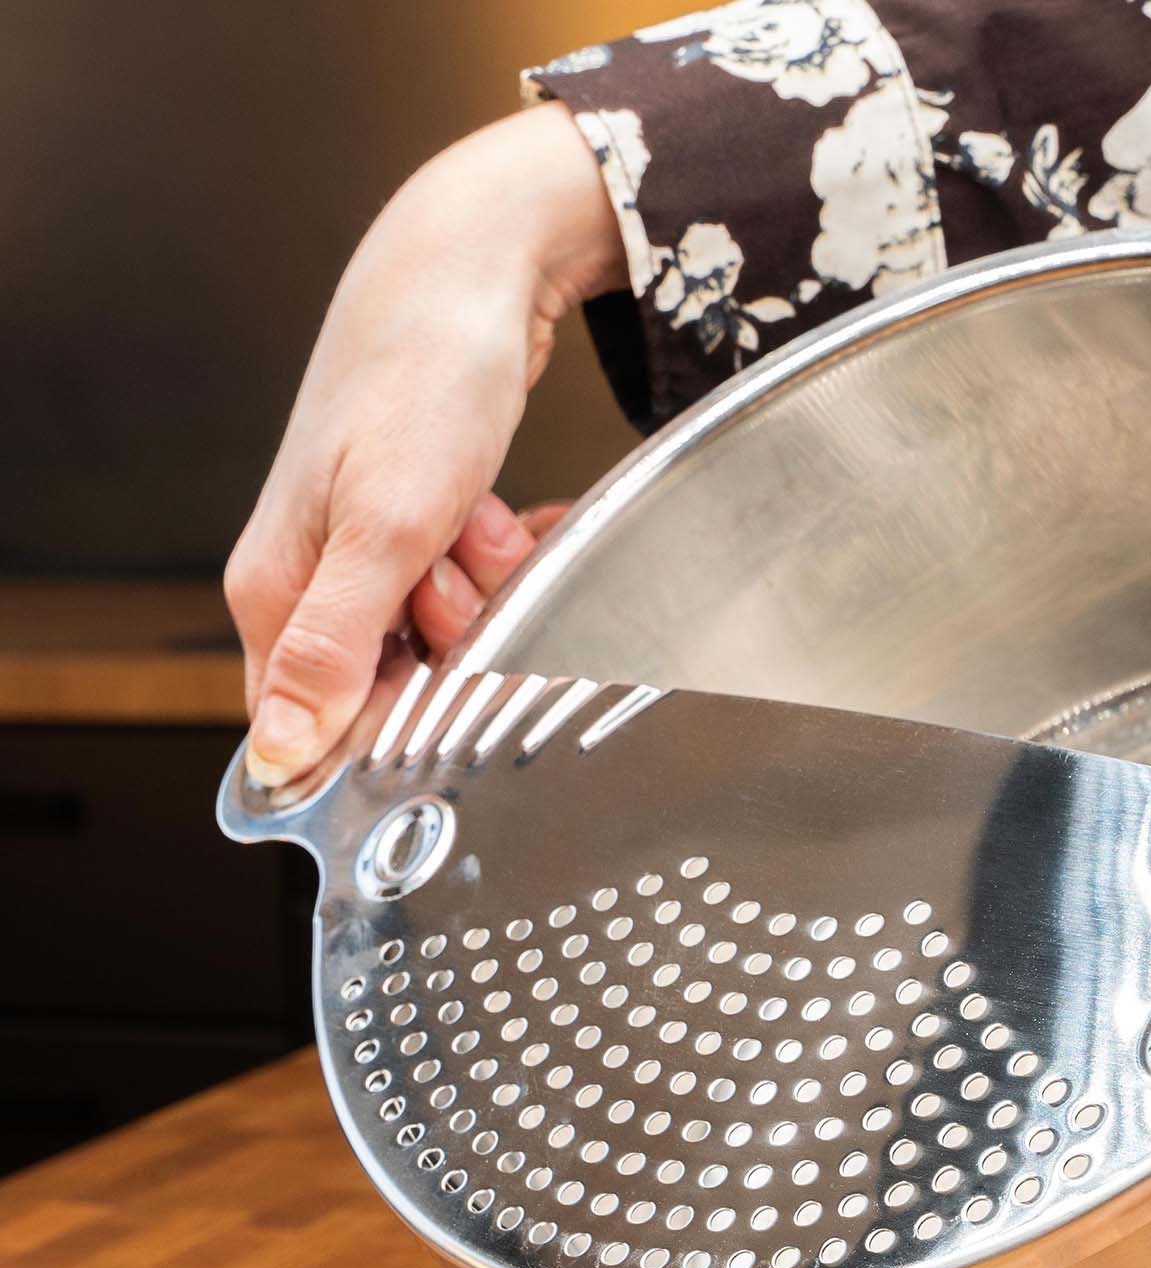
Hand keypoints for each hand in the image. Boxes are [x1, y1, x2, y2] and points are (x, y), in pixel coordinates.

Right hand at [225, 104, 621, 786]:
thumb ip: (334, 645)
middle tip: (459, 555)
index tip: (440, 670)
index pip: (314, 726)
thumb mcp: (385, 528)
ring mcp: (372, 557)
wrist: (475, 272)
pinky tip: (512, 512)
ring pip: (455, 638)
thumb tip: (283, 750)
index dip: (393, 720)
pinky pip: (485, 589)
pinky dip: (512, 556)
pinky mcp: (425, 534)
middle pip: (400, 687)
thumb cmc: (420, 378)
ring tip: (482, 514)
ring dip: (493, 587)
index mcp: (277, 592)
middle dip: (456, 636)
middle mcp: (316, 581)